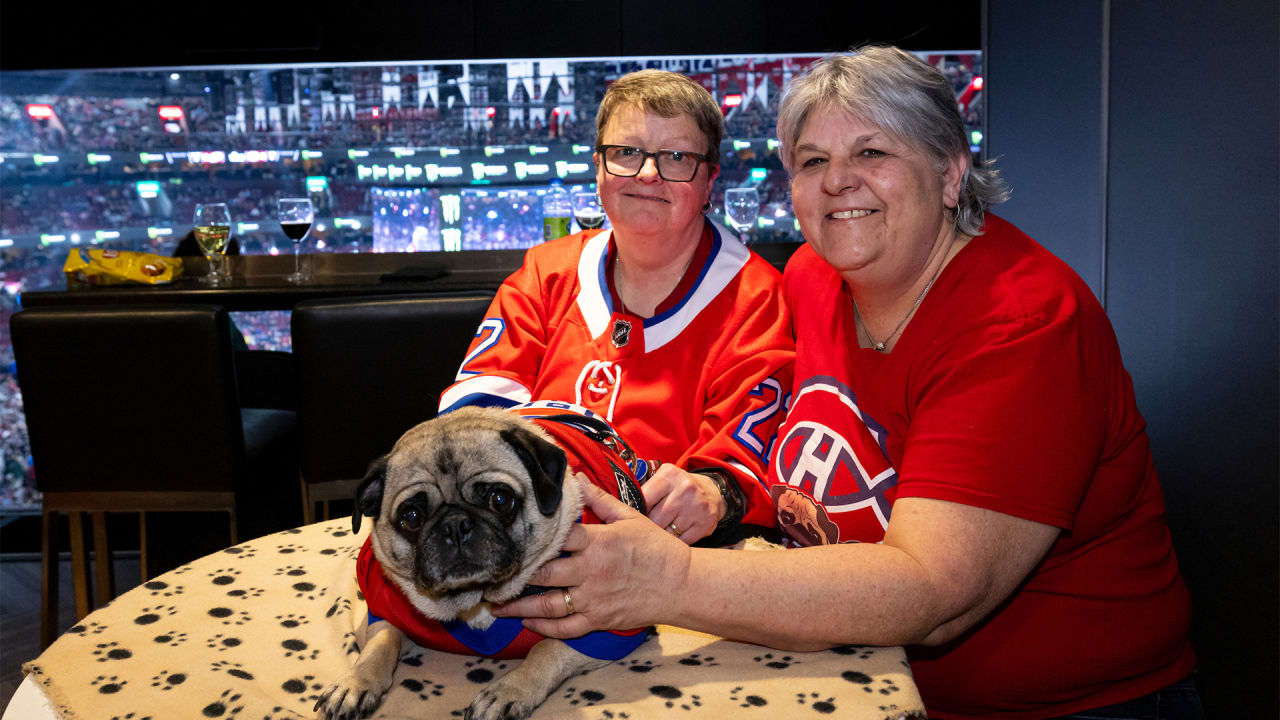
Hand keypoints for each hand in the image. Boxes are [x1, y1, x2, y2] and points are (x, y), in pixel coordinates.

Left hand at [491, 483, 690, 637]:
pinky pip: (565, 628)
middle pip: (542, 573)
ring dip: (518, 605)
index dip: (530, 538)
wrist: (682, 584)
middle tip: (489, 574)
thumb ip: (599, 500)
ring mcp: (593, 599)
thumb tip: (576, 478)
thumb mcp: (630, 517)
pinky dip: (544, 627)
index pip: (555, 537)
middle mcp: (590, 572)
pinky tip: (527, 620)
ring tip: (496, 603)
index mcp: (596, 542)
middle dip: (513, 575)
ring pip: (547, 605)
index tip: (508, 537)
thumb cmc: (657, 548)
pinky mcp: (599, 620)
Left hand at [641, 464, 724, 543]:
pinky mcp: (706, 522)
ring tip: (658, 533)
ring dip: (661, 536)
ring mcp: (697, 507)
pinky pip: (682, 541)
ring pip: (668, 533)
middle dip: (648, 526)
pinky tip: (674, 537)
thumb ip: (644, 488)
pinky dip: (675, 542)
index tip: (633, 518)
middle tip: (645, 529)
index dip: (636, 511)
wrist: (711, 491)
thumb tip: (619, 506)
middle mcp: (685, 489)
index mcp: (669, 475)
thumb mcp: (663, 478)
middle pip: (655, 519)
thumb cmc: (678, 487)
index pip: (644, 499)